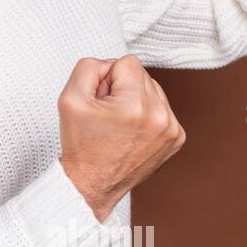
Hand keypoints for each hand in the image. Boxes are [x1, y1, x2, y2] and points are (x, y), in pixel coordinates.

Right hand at [57, 54, 186, 221]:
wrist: (92, 185)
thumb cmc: (80, 144)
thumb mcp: (69, 98)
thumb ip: (89, 67)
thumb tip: (112, 64)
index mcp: (134, 105)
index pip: (128, 61)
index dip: (107, 77)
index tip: (101, 100)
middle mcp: (159, 116)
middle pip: (142, 74)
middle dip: (123, 88)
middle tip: (107, 114)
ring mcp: (172, 129)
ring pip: (154, 90)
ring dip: (136, 100)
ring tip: (120, 124)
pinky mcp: (177, 138)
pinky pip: (162, 108)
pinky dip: (147, 115)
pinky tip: (132, 132)